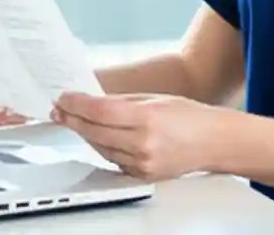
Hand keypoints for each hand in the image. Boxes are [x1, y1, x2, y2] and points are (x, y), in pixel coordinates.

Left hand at [51, 92, 221, 181]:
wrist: (214, 142)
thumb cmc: (189, 116)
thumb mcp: (154, 98)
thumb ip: (121, 102)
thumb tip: (91, 102)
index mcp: (147, 118)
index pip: (99, 111)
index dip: (76, 104)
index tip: (63, 98)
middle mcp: (143, 143)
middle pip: (95, 131)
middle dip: (73, 119)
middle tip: (59, 110)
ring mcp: (142, 163)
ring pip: (100, 147)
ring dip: (85, 133)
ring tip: (74, 120)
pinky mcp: (142, 175)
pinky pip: (113, 160)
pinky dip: (102, 147)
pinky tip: (97, 136)